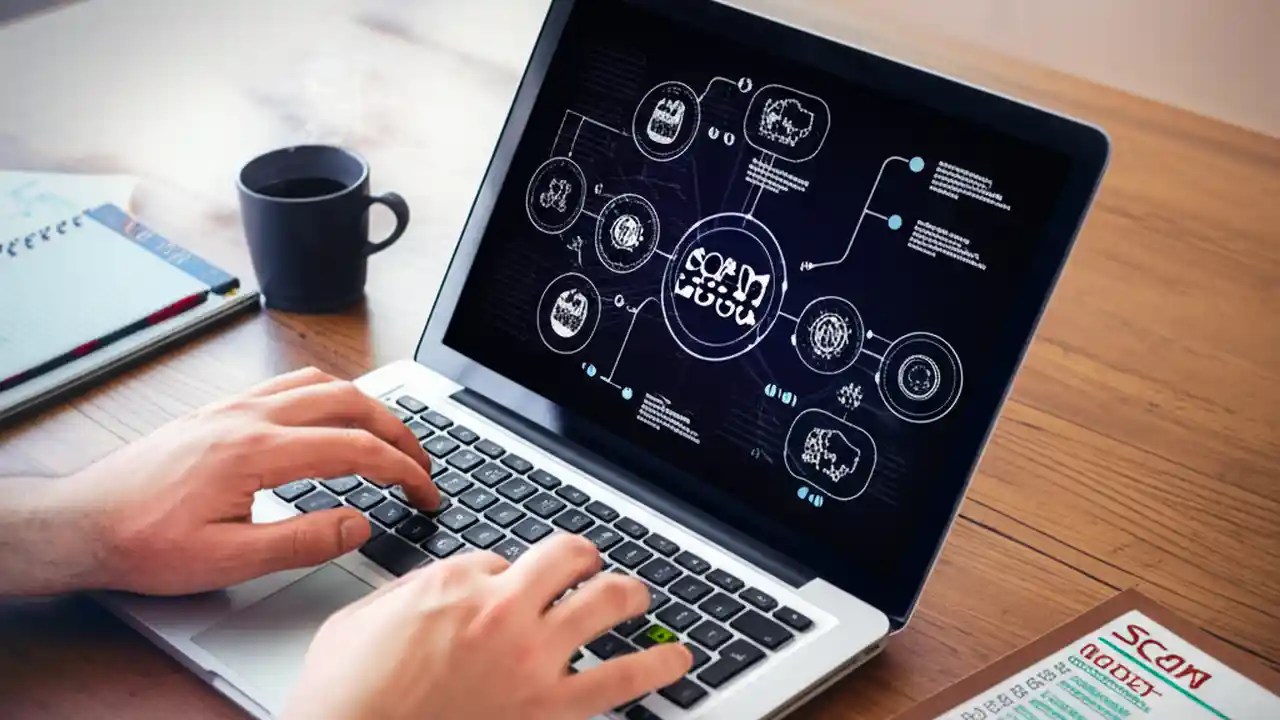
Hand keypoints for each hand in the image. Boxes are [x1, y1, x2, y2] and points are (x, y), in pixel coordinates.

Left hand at [13, 367, 439, 595]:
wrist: (81, 523)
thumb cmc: (143, 542)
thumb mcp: (228, 560)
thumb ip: (303, 541)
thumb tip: (360, 524)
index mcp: (256, 451)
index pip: (355, 448)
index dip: (403, 470)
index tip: (426, 491)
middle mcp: (248, 417)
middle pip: (347, 401)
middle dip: (397, 429)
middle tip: (421, 461)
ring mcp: (232, 408)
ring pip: (319, 383)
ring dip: (365, 405)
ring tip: (388, 436)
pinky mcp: (218, 411)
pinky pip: (288, 385)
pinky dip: (327, 395)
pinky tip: (330, 417)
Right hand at [285, 535, 692, 719]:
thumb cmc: (345, 695)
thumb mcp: (363, 618)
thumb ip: (415, 592)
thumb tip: (448, 586)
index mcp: (455, 581)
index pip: (506, 560)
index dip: (507, 577)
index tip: (505, 594)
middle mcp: (503, 610)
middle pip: (570, 558)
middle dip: (584, 560)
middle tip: (591, 570)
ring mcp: (533, 659)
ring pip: (608, 603)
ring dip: (630, 595)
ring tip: (641, 598)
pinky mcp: (550, 709)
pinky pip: (621, 680)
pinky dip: (657, 666)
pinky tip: (677, 661)